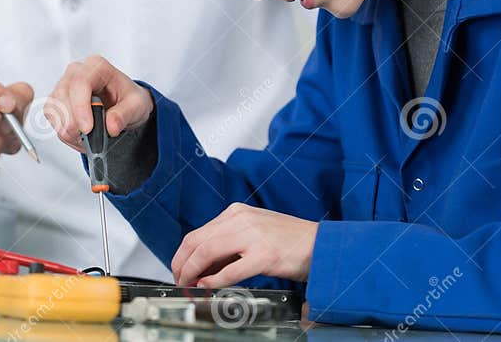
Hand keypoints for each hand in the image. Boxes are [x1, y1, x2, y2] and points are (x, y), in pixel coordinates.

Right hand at [45, 54, 153, 151]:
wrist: (124, 106)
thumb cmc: (128, 98)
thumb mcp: (137, 105)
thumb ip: (124, 114)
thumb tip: (111, 126)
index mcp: (96, 67)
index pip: (80, 82)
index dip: (80, 107)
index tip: (87, 129)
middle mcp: (76, 73)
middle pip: (63, 97)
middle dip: (75, 123)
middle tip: (91, 139)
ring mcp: (63, 87)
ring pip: (55, 110)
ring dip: (70, 130)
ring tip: (90, 138)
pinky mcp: (57, 102)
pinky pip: (53, 119)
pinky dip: (65, 133)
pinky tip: (81, 136)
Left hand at [171, 203, 318, 287]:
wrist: (322, 244)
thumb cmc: (289, 241)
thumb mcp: (253, 234)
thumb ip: (228, 246)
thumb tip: (202, 267)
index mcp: (236, 212)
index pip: (197, 233)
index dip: (182, 255)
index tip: (178, 270)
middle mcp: (241, 219)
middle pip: (196, 242)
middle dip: (182, 264)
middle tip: (179, 281)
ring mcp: (253, 236)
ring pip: (207, 252)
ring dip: (192, 272)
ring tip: (189, 286)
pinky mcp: (265, 255)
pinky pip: (231, 270)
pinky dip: (214, 280)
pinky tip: (209, 287)